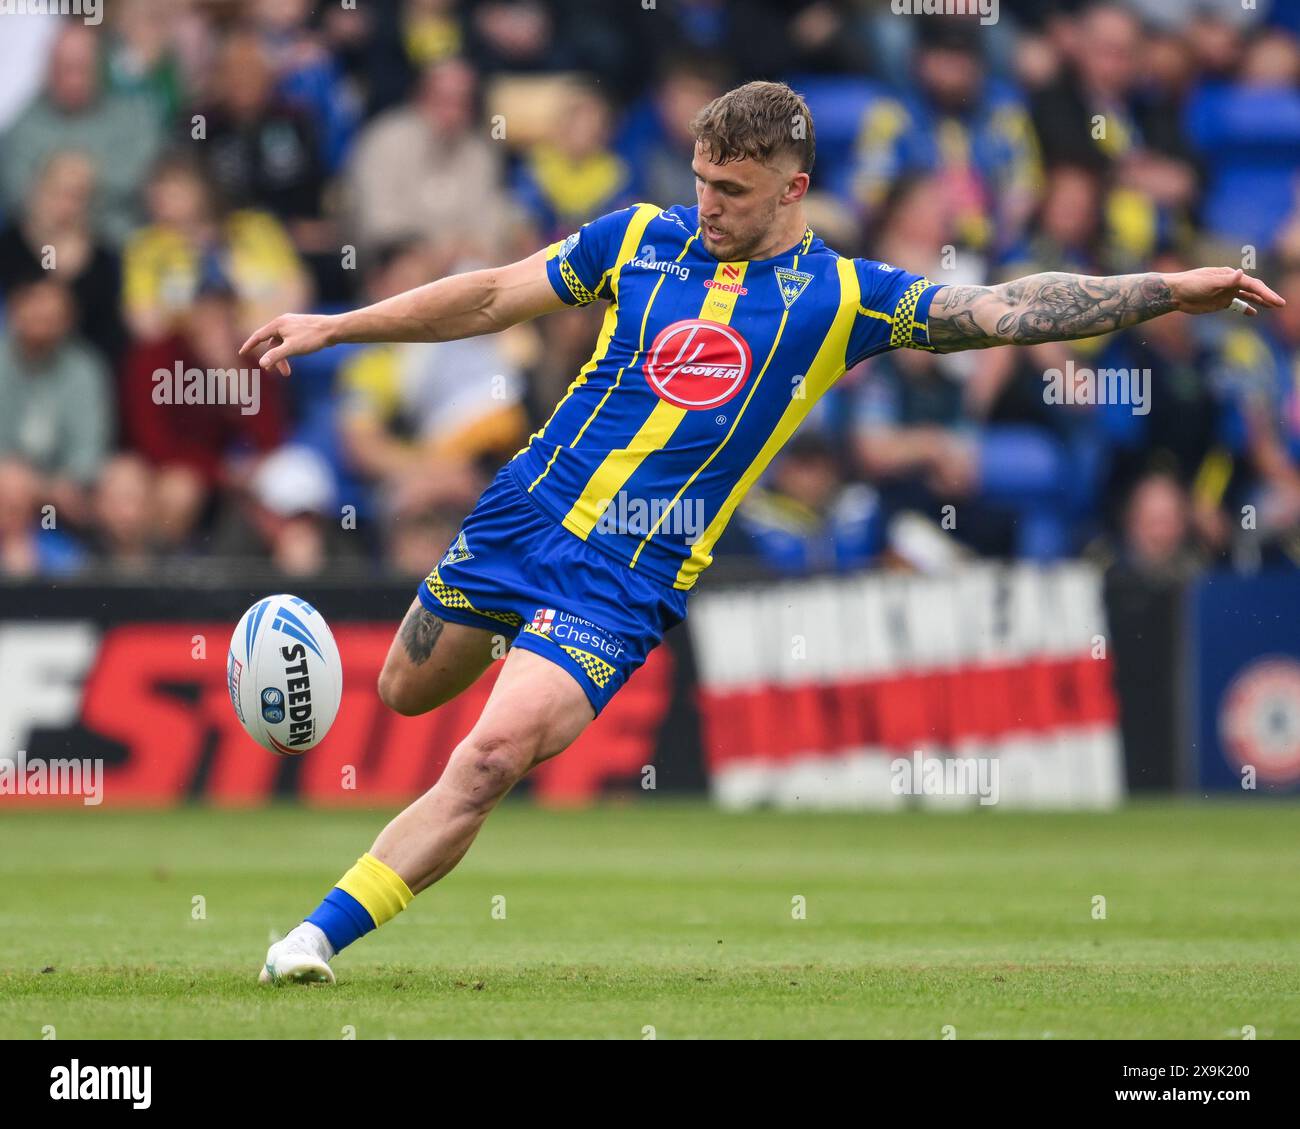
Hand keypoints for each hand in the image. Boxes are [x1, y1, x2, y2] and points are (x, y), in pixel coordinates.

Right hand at [239, 313, 336, 375]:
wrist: (333, 329)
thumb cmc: (312, 337)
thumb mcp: (292, 348)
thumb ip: (276, 356)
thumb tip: (261, 364)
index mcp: (277, 324)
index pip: (258, 335)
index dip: (249, 345)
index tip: (241, 352)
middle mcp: (283, 322)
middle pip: (271, 342)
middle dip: (272, 359)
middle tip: (276, 373)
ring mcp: (292, 324)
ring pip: (281, 343)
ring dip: (282, 358)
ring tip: (287, 373)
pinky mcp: (301, 328)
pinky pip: (288, 341)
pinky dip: (288, 352)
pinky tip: (295, 359)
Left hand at [1166, 268, 1284, 316]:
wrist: (1175, 293)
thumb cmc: (1190, 284)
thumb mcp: (1208, 282)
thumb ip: (1225, 280)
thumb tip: (1241, 273)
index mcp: (1230, 276)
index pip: (1253, 284)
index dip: (1266, 293)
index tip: (1275, 301)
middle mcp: (1231, 283)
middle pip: (1254, 290)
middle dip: (1267, 296)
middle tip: (1281, 304)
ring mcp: (1226, 293)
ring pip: (1248, 297)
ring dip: (1260, 301)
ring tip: (1273, 306)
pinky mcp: (1220, 302)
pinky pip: (1236, 305)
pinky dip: (1246, 308)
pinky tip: (1254, 313)